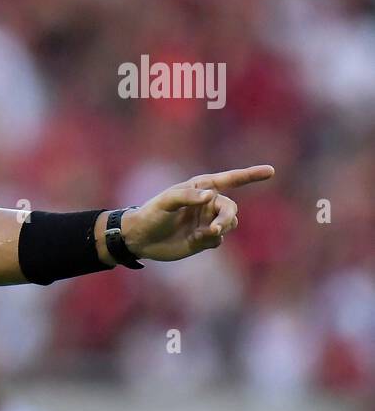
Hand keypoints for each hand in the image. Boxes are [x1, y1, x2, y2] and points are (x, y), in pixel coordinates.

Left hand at [119, 164, 274, 261]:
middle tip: (216, 226)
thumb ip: (187, 196)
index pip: (230, 179)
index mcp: (201, 188)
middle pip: (231, 208)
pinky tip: (195, 239)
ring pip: (229, 224)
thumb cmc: (151, 214)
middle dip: (227, 216)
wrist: (140, 239)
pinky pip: (219, 239)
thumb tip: (211, 196)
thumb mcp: (166, 202)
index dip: (250, 175)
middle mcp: (207, 204)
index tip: (271, 171)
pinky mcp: (204, 239)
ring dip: (220, 228)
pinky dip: (211, 240)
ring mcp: (207, 221)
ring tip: (203, 233)